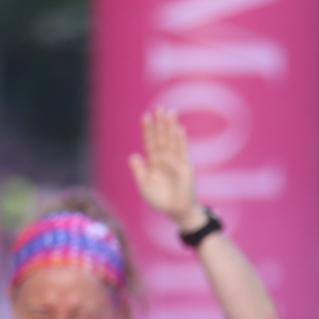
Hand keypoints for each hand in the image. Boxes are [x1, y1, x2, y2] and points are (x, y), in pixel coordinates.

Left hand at [128, 108, 203, 231]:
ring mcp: (177, 162)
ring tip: (170, 113)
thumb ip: (139, 170)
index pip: (151, 142)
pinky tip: (180, 129)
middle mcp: (166, 159)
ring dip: (171, 127)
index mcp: (155, 162)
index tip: (145, 116)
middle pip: (163, 137)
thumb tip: (133, 155)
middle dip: (161, 123)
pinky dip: (181, 140)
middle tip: (159, 108)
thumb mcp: (144, 185)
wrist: (176, 211)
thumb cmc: (160, 199)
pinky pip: (182, 152)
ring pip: (173, 141)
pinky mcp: (185, 167)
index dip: (148, 130)